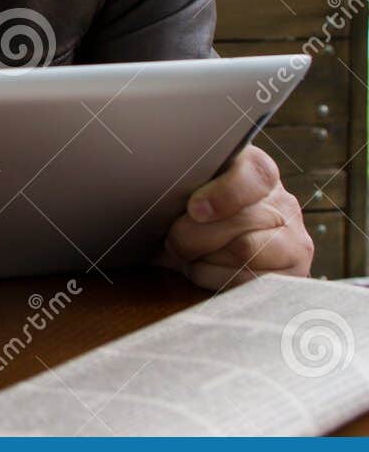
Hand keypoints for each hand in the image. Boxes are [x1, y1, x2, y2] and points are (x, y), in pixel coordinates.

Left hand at [157, 145, 313, 290]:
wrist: (225, 240)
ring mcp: (293, 240)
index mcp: (256, 171)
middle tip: (172, 239)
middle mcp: (282, 203)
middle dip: (193, 236)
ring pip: (245, 252)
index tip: (195, 209)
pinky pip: (249, 280)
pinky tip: (206, 268)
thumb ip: (183, 185)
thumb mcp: (190, 188)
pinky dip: (215, 278)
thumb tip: (157, 195)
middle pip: (241, 221)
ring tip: (189, 254)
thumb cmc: (195, 210)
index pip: (256, 174)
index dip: (225, 194)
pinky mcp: (295, 273)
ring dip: (203, 258)